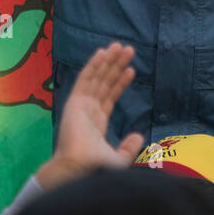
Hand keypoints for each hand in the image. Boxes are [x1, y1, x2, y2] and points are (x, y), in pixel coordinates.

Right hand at [34, 42, 144, 189]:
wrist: (78, 168)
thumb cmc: (95, 167)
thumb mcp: (118, 159)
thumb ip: (128, 147)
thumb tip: (139, 136)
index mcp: (96, 123)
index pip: (110, 97)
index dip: (120, 82)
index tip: (131, 70)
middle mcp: (88, 111)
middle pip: (104, 82)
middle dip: (116, 66)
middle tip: (128, 49)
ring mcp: (81, 105)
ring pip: (97, 77)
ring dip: (108, 61)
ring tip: (120, 46)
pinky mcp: (75, 101)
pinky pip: (86, 79)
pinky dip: (94, 65)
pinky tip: (103, 53)